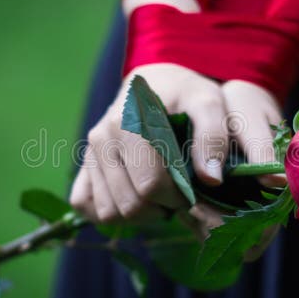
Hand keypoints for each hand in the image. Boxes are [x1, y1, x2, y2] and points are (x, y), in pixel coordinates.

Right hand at [69, 64, 286, 233]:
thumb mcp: (208, 103)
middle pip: (130, 204)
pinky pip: (85, 205)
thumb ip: (214, 137)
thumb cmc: (186, 95)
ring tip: (160, 196)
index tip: (193, 191)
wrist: (156, 82)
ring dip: (139, 214)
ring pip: (109, 211)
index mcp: (130, 122)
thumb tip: (211, 179)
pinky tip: (136, 199)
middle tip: (179, 196)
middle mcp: (103, 137)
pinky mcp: (84, 164)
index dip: (178, 198)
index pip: (150, 185)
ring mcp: (90, 152)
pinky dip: (110, 212)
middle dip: (161, 208)